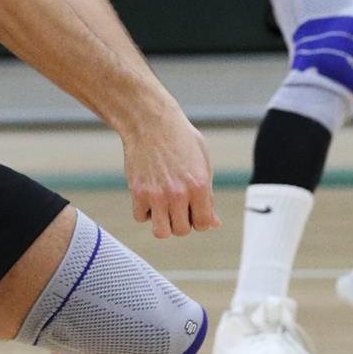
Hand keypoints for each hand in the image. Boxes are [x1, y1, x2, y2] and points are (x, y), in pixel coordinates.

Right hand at [120, 106, 219, 238]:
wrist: (150, 121)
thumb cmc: (179, 138)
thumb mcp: (203, 163)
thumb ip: (208, 195)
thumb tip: (214, 222)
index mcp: (199, 186)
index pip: (204, 224)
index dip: (200, 220)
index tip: (193, 210)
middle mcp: (179, 193)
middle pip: (182, 231)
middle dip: (181, 222)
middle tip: (177, 206)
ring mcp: (157, 194)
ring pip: (161, 232)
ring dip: (163, 223)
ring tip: (163, 208)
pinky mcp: (138, 191)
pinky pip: (140, 217)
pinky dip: (144, 211)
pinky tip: (148, 196)